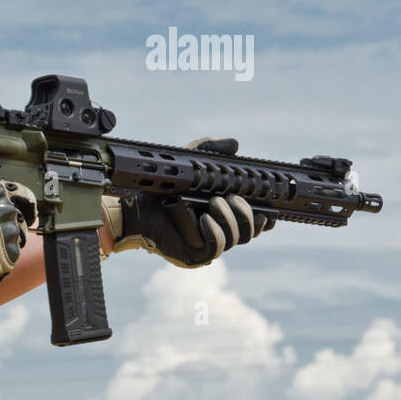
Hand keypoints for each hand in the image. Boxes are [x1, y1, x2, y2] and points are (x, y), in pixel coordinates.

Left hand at [105, 137, 276, 267]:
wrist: (135, 207)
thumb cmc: (161, 187)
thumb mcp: (188, 162)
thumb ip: (211, 150)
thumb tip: (235, 144)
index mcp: (224, 214)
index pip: (255, 222)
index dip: (264, 216)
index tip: (266, 205)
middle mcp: (220, 231)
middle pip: (250, 231)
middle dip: (246, 213)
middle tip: (229, 196)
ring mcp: (208, 245)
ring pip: (236, 239)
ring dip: (229, 219)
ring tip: (213, 202)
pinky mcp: (194, 255)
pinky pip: (215, 249)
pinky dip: (215, 233)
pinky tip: (205, 219)